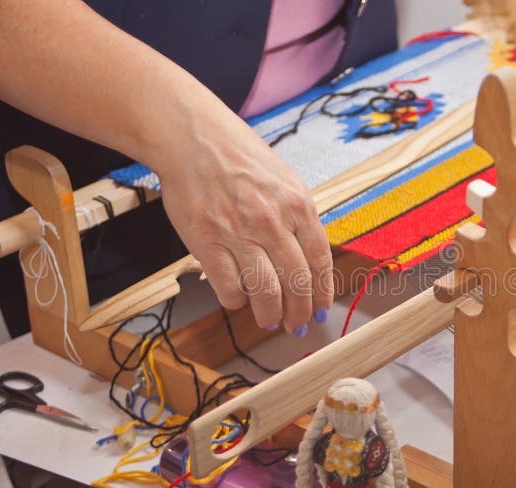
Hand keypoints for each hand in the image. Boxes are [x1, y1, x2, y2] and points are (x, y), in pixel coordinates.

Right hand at [157, 110, 333, 335]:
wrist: (193, 137)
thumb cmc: (239, 156)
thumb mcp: (285, 180)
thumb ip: (298, 217)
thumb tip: (309, 260)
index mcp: (297, 204)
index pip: (319, 260)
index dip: (322, 291)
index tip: (321, 308)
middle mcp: (272, 220)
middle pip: (296, 281)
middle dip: (299, 311)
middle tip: (296, 323)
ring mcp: (238, 232)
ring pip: (264, 291)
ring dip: (269, 314)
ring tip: (269, 320)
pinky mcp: (206, 241)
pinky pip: (228, 286)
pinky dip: (236, 300)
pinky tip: (238, 299)